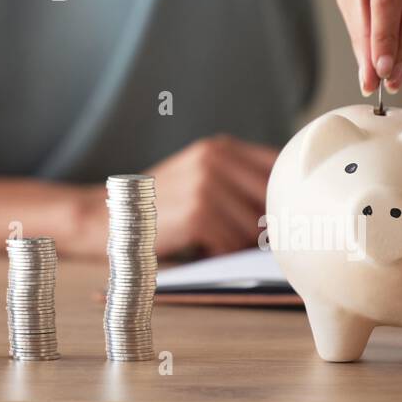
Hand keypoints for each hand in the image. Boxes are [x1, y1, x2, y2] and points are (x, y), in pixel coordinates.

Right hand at [144, 135, 277, 257]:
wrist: (111, 218)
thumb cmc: (161, 205)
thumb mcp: (199, 176)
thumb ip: (238, 180)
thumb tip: (290, 207)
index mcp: (221, 148)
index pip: (279, 166)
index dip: (287, 195)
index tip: (288, 214)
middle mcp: (215, 159)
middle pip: (271, 200)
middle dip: (264, 226)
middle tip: (249, 240)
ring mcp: (206, 184)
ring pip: (252, 228)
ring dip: (238, 244)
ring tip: (213, 241)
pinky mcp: (198, 213)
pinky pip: (232, 244)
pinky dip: (220, 253)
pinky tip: (201, 248)